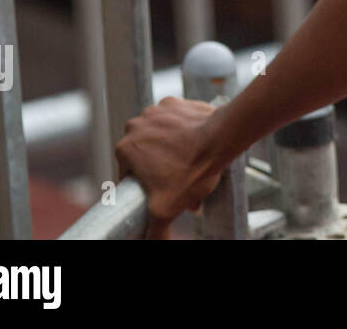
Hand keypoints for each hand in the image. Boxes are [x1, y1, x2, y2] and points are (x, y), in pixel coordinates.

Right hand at [114, 96, 224, 238]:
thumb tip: (149, 243)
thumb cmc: (192, 170)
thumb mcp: (166, 209)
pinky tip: (193, 141)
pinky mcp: (175, 102)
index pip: (129, 175)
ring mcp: (155, 110)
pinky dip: (181, 129)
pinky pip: (173, 120)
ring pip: (158, 136)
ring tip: (188, 160)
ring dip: (168, 148)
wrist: (222, 138)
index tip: (162, 190)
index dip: (145, 186)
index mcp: (124, 149)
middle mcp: (135, 125)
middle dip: (158, 168)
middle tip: (179, 177)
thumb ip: (153, 231)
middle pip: (144, 154)